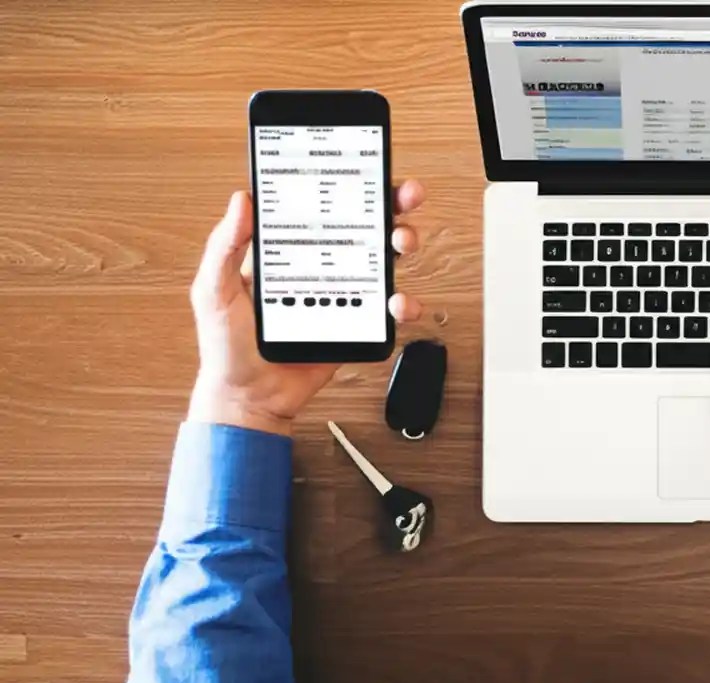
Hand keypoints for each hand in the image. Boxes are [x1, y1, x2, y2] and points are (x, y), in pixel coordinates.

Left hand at [186, 183, 426, 436]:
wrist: (249, 397)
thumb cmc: (226, 345)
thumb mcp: (213, 290)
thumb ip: (225, 247)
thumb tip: (241, 200)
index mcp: (287, 249)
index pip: (321, 204)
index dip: (346, 182)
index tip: (365, 165)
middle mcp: (320, 264)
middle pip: (364, 223)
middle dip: (392, 203)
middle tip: (405, 195)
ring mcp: (343, 293)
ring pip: (384, 258)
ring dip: (403, 242)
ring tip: (402, 243)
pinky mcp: (359, 323)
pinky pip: (389, 309)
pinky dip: (403, 302)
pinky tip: (398, 302)